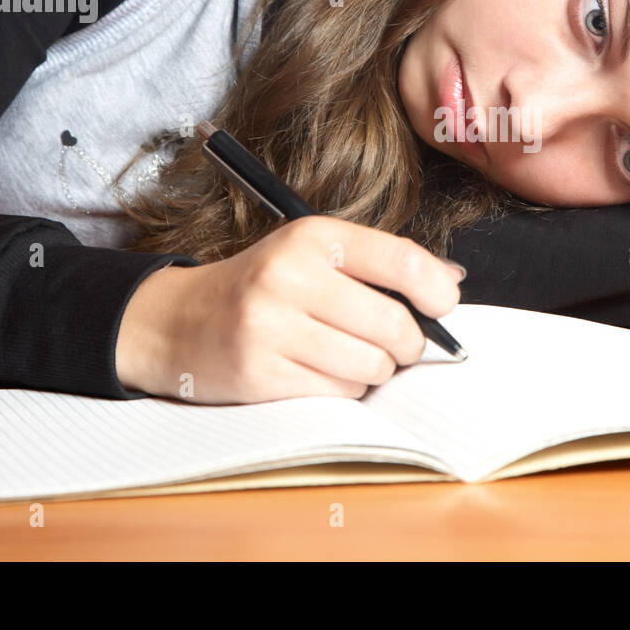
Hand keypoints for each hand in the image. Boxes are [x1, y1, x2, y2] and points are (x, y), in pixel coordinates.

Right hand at [116, 216, 463, 403]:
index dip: (437, 291)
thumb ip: (380, 263)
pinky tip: (319, 371)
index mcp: (311, 236)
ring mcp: (270, 327)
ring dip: (374, 369)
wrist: (177, 321)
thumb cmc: (263, 287)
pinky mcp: (259, 374)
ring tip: (350, 356)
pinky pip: (338, 392)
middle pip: (393, 325)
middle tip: (398, 344)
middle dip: (409, 344)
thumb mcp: (313, 254)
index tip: (444, 306)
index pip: (400, 261)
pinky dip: (343, 388)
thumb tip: (452, 279)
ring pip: (371, 365)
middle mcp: (289, 276)